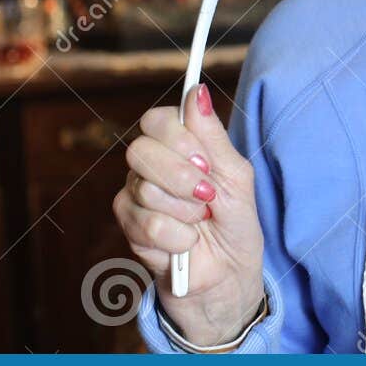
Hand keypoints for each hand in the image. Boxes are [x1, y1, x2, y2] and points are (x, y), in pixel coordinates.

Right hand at [113, 82, 265, 345]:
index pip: (156, 119)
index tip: (203, 161)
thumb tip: (197, 90)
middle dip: (181, 177)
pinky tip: (187, 243)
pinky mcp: (129, 229)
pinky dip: (178, 237)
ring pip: (144, 190)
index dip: (177, 138)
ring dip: (185, 211)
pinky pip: (147, 224)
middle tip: (206, 196)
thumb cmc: (235, 222)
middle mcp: (150, 166)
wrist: (228, 274)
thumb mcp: (235, 176)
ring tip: (200, 222)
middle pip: (140, 150)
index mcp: (177, 146)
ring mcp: (135, 196)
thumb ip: (212, 136)